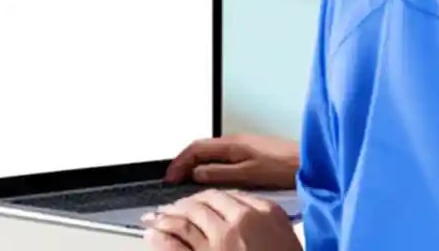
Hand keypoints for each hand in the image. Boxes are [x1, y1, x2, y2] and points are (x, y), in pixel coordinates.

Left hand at [142, 190, 300, 250]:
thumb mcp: (285, 240)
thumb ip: (264, 224)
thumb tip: (240, 217)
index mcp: (265, 213)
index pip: (229, 195)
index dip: (209, 199)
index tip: (201, 202)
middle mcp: (241, 222)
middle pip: (204, 202)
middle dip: (186, 205)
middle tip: (174, 209)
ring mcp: (221, 241)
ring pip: (185, 218)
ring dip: (167, 217)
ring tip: (156, 219)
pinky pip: (174, 243)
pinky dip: (161, 237)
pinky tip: (154, 235)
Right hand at [165, 135, 298, 188]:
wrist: (306, 160)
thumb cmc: (282, 166)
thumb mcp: (247, 174)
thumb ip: (220, 173)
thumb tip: (197, 173)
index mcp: (231, 144)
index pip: (195, 148)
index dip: (179, 162)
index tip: (169, 176)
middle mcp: (234, 140)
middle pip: (200, 147)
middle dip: (183, 161)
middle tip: (173, 177)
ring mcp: (242, 144)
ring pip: (210, 151)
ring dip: (195, 162)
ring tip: (186, 178)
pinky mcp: (249, 150)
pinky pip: (220, 155)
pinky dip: (208, 163)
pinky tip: (209, 175)